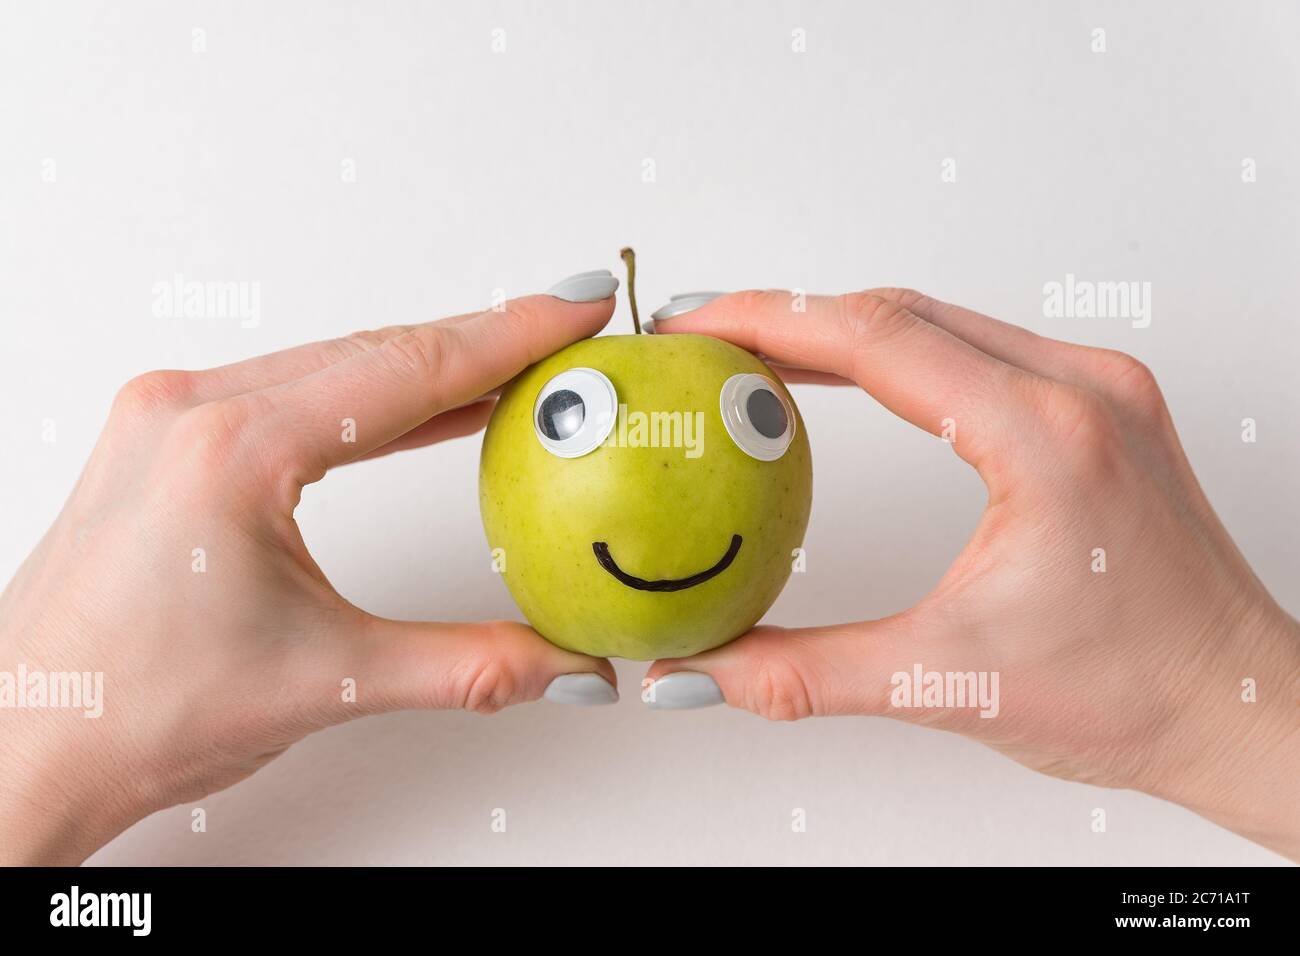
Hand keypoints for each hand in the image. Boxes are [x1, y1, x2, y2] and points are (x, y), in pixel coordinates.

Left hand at [0, 277, 621, 864]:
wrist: (27, 747)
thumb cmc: (132, 712)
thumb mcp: (328, 680)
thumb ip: (468, 664)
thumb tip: (563, 665)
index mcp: (232, 449)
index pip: (408, 370)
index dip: (509, 336)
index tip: (575, 306)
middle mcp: (191, 411)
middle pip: (376, 350)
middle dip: (483, 339)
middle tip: (566, 330)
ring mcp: (170, 418)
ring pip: (333, 364)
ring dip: (428, 366)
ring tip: (514, 366)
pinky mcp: (165, 440)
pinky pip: (292, 390)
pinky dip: (369, 396)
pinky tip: (423, 408)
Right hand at [646, 288, 1299, 859]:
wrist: (1236, 704)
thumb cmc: (1133, 693)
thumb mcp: (948, 681)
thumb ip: (808, 673)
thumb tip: (703, 669)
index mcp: (1047, 438)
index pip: (877, 339)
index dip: (768, 320)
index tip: (694, 326)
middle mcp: (1081, 390)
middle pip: (901, 310)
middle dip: (788, 314)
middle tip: (703, 336)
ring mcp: (1100, 388)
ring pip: (941, 319)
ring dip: (841, 325)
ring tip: (756, 350)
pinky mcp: (1103, 404)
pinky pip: (978, 345)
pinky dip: (898, 348)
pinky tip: (850, 371)